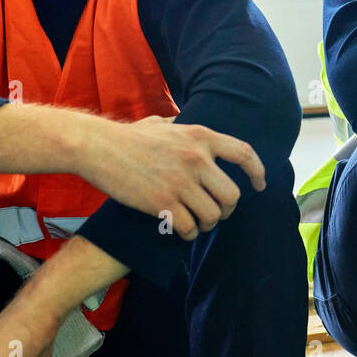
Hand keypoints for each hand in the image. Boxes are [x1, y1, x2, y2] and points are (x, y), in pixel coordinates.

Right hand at [77, 115, 266, 239]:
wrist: (97, 147)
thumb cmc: (128, 136)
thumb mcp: (163, 123)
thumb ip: (182, 127)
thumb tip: (188, 127)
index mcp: (201, 136)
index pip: (244, 153)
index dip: (258, 172)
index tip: (259, 186)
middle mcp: (196, 158)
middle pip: (232, 195)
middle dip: (227, 209)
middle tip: (216, 213)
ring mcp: (180, 182)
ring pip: (213, 216)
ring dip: (207, 224)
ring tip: (197, 223)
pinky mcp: (162, 203)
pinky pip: (189, 227)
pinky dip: (188, 233)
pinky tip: (181, 230)